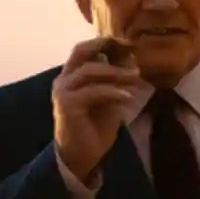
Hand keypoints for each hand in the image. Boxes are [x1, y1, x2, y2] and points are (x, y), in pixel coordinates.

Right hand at [52, 37, 139, 181]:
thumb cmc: (95, 128)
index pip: (85, 50)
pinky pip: (93, 92)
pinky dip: (113, 91)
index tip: (129, 43)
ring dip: (116, 72)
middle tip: (129, 48)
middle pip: (81, 51)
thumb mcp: (110, 101)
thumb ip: (116, 83)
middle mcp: (64, 80)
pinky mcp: (67, 105)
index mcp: (72, 76)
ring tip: (136, 76)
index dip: (105, 42)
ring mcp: (63, 91)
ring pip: (89, 71)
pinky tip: (128, 96)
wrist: (81, 155)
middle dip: (106, 46)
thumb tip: (132, 63)